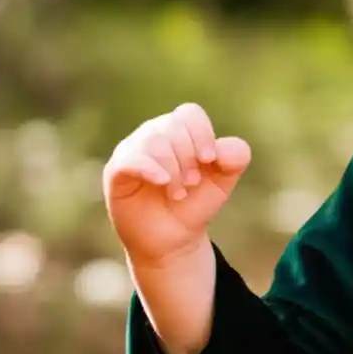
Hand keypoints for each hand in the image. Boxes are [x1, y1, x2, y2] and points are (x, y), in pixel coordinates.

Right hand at [102, 103, 251, 264]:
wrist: (173, 239)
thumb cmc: (195, 203)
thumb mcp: (223, 181)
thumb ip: (236, 157)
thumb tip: (221, 148)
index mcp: (180, 131)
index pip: (189, 114)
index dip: (202, 134)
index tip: (210, 159)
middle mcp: (154, 134)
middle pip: (172, 127)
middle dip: (188, 157)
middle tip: (192, 183)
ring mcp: (132, 151)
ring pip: (153, 141)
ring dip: (173, 169)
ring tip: (179, 193)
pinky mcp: (116, 172)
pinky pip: (129, 159)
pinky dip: (149, 168)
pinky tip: (163, 181)